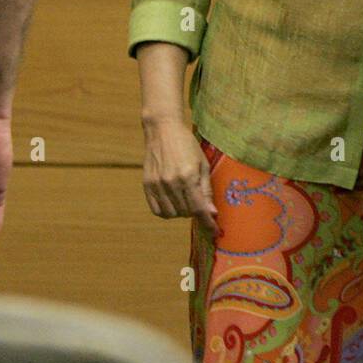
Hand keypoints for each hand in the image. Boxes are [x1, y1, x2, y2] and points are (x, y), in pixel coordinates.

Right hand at [142, 117, 217, 236]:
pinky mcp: (147, 185)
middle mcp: (171, 183)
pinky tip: (172, 201)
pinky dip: (167, 211)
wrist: (162, 130)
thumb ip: (206, 190)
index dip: (208, 223)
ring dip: (181, 212)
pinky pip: (157, 210)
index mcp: (188, 176)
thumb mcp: (203, 163)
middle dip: (196, 212)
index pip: (199, 209)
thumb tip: (212, 213)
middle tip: (198, 201)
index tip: (215, 232)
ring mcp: (157, 184)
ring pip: (172, 214)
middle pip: (186, 213)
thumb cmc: (186, 144)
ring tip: (185, 198)